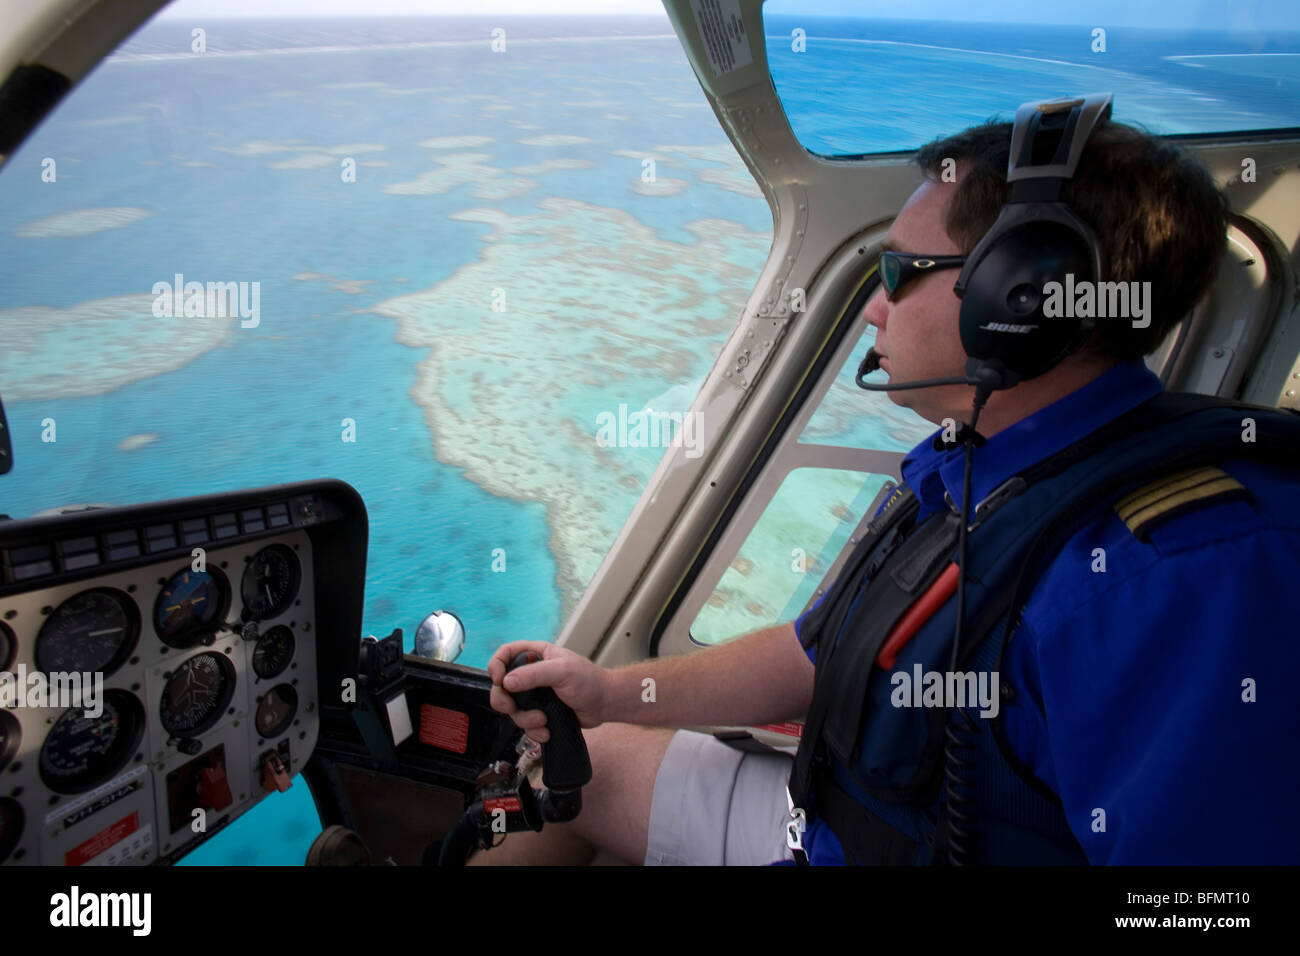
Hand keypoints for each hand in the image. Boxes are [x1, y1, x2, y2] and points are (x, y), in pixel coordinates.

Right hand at [487, 640, 608, 741]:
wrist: (604, 704)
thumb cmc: (589, 680)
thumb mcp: (561, 671)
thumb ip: (534, 674)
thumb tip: (507, 682)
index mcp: (535, 655)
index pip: (505, 654)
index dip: (496, 666)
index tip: (499, 680)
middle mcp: (531, 674)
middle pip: (501, 686)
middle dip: (503, 700)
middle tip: (510, 708)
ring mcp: (534, 695)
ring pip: (513, 709)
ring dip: (525, 719)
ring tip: (543, 720)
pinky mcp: (540, 713)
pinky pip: (525, 725)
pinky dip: (534, 731)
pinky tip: (547, 731)